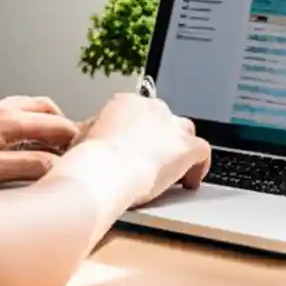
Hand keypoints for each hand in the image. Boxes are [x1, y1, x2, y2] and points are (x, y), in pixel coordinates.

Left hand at [0, 96, 78, 187]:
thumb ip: (26, 165)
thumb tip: (57, 163)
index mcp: (9, 120)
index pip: (57, 125)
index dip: (77, 139)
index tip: (90, 153)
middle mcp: (2, 110)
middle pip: (48, 110)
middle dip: (65, 127)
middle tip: (74, 150)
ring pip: (32, 109)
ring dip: (47, 124)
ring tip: (53, 150)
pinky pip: (16, 114)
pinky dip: (30, 126)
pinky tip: (24, 146)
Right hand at [68, 93, 210, 206]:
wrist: (103, 172)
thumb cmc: (88, 161)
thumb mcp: (82, 138)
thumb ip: (94, 133)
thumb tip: (92, 136)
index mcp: (126, 103)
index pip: (142, 113)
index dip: (142, 133)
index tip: (137, 148)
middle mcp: (152, 108)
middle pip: (164, 121)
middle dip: (161, 140)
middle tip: (154, 161)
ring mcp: (172, 126)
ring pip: (185, 133)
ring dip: (180, 150)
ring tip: (174, 171)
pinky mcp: (187, 146)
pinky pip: (202, 153)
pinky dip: (198, 167)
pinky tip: (190, 182)